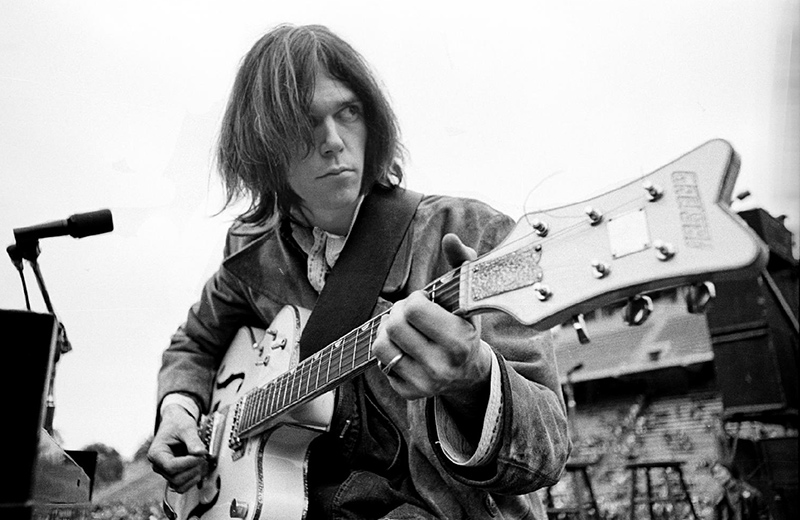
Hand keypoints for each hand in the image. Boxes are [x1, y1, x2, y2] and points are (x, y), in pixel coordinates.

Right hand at [147, 404, 209, 492]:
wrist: (176, 422)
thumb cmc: (177, 424)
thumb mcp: (186, 428)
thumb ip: (193, 440)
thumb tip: (201, 452)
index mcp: (156, 453)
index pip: (171, 466)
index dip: (188, 462)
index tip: (200, 455)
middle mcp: (158, 465)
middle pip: (175, 478)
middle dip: (193, 469)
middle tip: (203, 457)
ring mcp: (166, 472)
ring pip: (179, 485)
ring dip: (193, 476)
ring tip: (201, 462)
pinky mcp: (174, 474)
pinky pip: (182, 486)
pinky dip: (193, 480)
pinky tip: (199, 468)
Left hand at [373, 233, 491, 420]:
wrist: (469, 373)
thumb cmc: (464, 325)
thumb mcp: (467, 296)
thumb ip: (461, 263)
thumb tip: (450, 238)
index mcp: (460, 340)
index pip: (414, 309)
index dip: (415, 300)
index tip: (424, 302)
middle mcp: (442, 366)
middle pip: (394, 325)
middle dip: (399, 313)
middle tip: (410, 314)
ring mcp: (424, 383)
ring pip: (381, 345)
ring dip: (388, 331)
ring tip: (403, 329)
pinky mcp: (409, 393)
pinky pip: (380, 364)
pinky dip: (388, 352)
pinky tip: (404, 349)